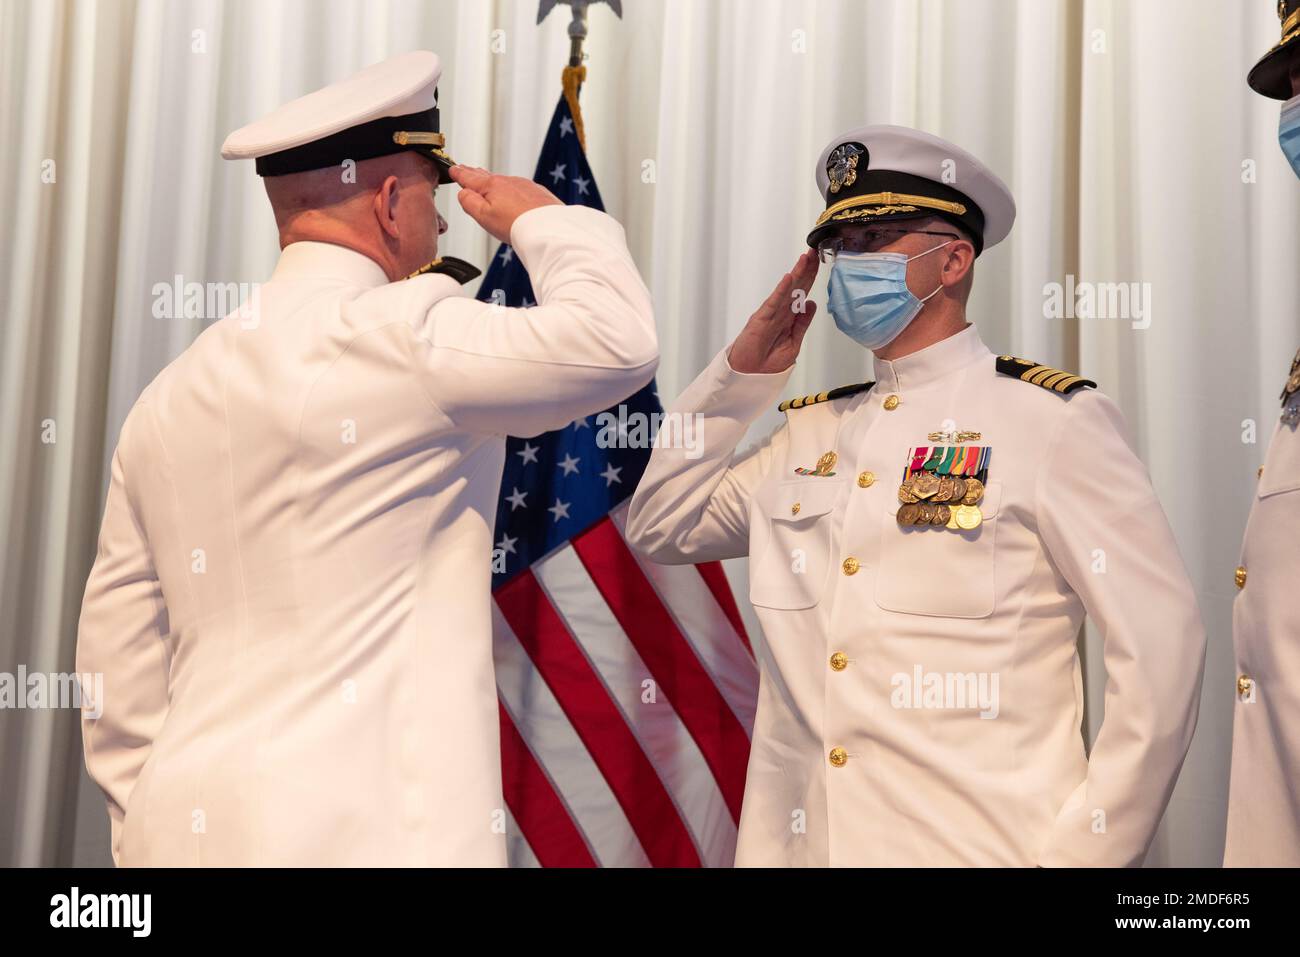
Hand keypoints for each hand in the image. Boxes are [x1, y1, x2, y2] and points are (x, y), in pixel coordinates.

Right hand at [449, 165, 563, 242]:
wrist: (549, 228)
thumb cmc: (518, 225)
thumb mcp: (484, 216)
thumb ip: (469, 203)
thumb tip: (462, 193)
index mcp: (492, 186)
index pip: (470, 178)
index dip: (459, 173)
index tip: (453, 169)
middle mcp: (508, 181)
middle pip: (486, 177)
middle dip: (474, 173)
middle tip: (465, 169)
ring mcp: (524, 185)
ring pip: (504, 182)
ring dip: (493, 182)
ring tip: (486, 183)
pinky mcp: (537, 192)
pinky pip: (519, 188)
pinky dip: (511, 190)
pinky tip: (512, 196)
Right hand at [727, 250, 819, 373]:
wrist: (750, 377)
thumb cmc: (767, 362)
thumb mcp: (794, 342)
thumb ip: (802, 324)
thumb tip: (811, 304)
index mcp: (788, 317)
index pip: (802, 292)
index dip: (811, 277)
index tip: (819, 261)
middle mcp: (780, 311)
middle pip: (796, 286)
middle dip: (806, 269)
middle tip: (815, 251)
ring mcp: (770, 314)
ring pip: (787, 290)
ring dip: (797, 273)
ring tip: (805, 258)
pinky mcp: (760, 320)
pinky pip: (773, 303)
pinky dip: (781, 290)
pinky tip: (789, 278)